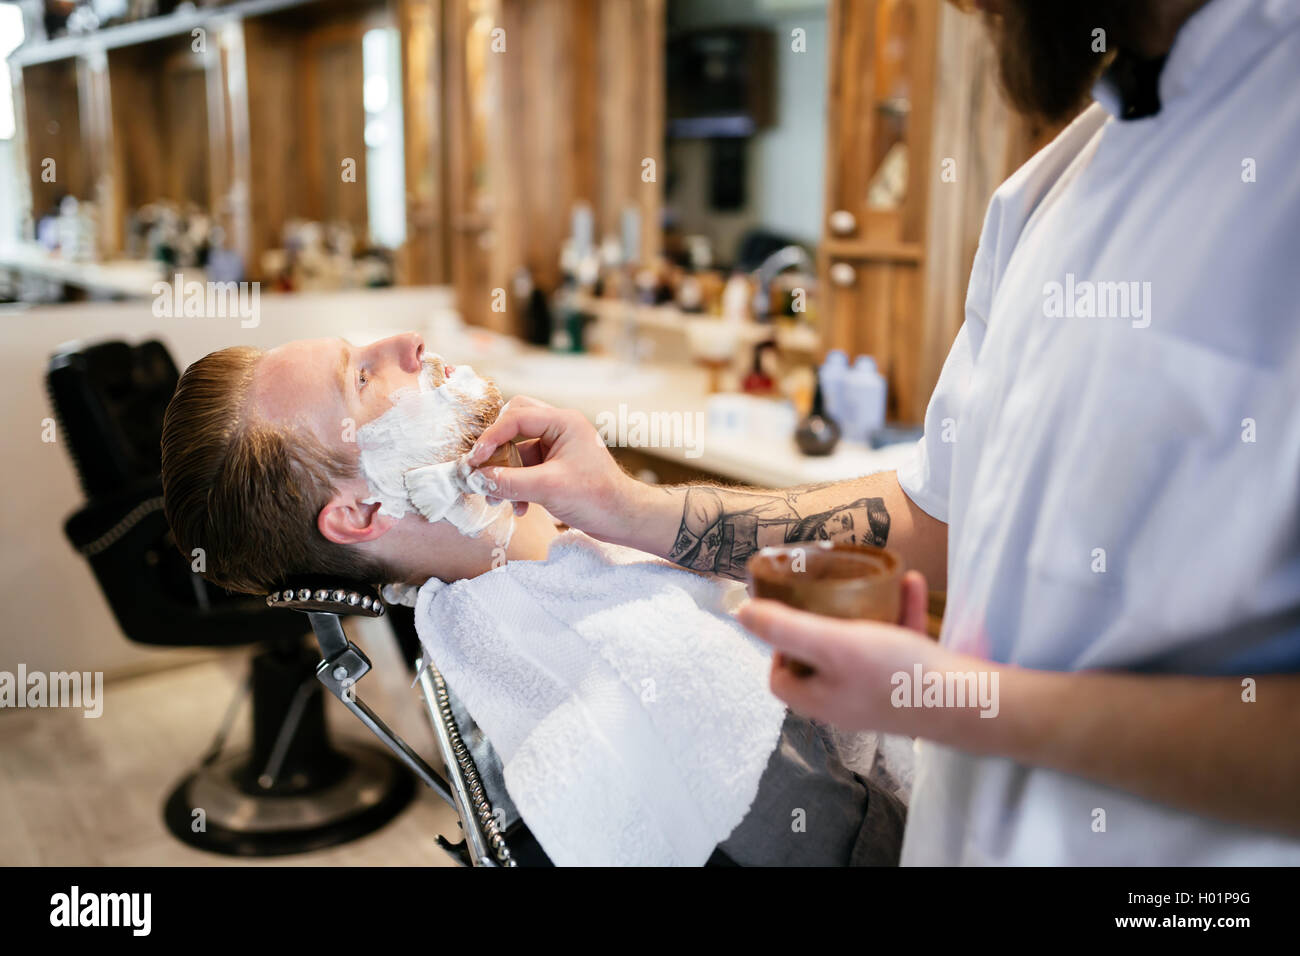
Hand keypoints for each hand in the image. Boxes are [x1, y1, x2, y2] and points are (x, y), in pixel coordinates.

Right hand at [465, 395, 643, 541]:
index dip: (491, 438)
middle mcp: (560, 429)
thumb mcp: (547, 489)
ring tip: (496, 498)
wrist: (623, 520)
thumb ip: (508, 482)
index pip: (515, 417)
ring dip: (505, 473)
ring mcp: (558, 447)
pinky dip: (518, 485)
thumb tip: (476, 479)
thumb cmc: (596, 498)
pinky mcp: (556, 467)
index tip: (474, 461)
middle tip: (482, 467)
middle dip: (496, 448)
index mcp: (563, 422)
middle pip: (514, 423)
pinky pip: (526, 468)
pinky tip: (519, 508)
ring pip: (518, 449)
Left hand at [737, 570, 950, 731]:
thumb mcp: (833, 643)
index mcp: (820, 699)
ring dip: (865, 611)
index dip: (777, 649)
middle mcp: (846, 702)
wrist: (970, 702)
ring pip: (861, 648)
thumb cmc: (896, 675)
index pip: (781, 679)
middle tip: (827, 595)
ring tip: (869, 582)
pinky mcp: (911, 683)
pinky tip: (909, 583)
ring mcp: (880, 695)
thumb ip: (786, 628)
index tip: (790, 616)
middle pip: (819, 662)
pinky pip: (898, 643)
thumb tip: (741, 613)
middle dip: (822, 623)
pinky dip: (901, 614)